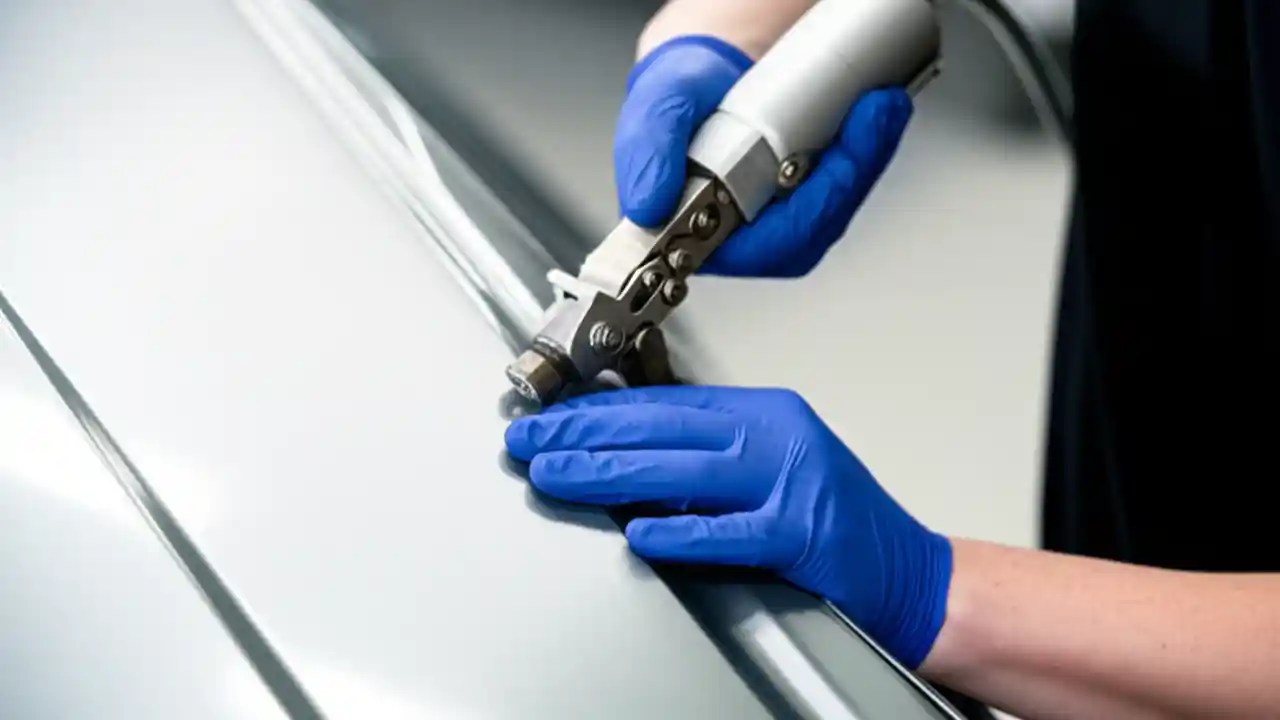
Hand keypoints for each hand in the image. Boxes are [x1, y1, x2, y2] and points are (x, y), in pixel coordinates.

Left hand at [504, 386, 951, 667]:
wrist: (908, 570)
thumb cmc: (833, 518)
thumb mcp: (769, 463)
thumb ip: (706, 453)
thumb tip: (622, 447)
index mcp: (765, 413)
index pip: (666, 405)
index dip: (598, 410)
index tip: (548, 417)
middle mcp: (777, 437)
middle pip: (665, 429)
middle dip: (586, 433)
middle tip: (530, 440)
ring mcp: (792, 484)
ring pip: (685, 472)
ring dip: (610, 474)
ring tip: (556, 475)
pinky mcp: (802, 536)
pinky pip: (730, 532)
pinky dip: (681, 532)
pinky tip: (639, 533)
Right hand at [614, 35, 913, 277]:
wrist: (703, 64)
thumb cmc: (674, 94)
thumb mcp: (655, 109)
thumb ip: (646, 154)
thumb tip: (647, 205)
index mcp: (704, 228)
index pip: (761, 249)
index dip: (796, 225)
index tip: (822, 176)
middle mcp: (748, 226)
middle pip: (812, 227)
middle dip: (845, 177)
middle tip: (865, 122)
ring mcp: (784, 204)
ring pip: (838, 203)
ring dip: (866, 157)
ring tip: (877, 108)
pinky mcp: (812, 181)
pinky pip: (851, 177)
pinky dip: (870, 144)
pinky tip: (877, 112)